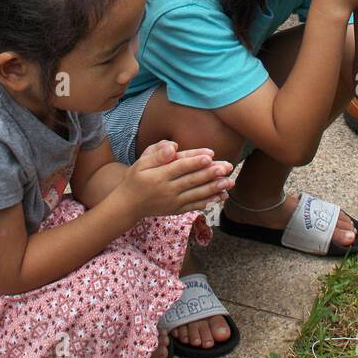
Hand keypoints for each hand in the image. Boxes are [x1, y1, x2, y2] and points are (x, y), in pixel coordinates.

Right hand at [119, 141, 234, 218]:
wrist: (128, 205)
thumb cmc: (135, 179)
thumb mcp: (140, 163)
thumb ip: (157, 154)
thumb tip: (173, 147)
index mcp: (158, 176)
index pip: (180, 167)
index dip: (195, 161)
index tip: (210, 156)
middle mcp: (167, 190)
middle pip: (192, 180)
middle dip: (211, 174)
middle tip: (227, 167)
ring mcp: (173, 202)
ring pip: (196, 194)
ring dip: (215, 188)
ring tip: (229, 182)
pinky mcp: (176, 210)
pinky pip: (194, 206)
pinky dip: (209, 201)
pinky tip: (221, 196)